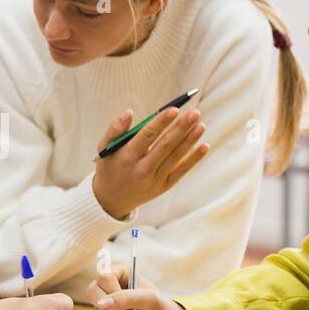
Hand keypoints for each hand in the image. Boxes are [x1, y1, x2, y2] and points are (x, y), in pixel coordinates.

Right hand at [84, 266, 187, 309]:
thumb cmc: (162, 309)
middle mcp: (110, 285)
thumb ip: (126, 298)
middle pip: (92, 292)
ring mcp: (106, 303)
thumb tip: (101, 304)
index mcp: (120, 272)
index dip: (112, 293)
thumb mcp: (149, 300)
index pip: (104, 277)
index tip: (126, 308)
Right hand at [92, 106, 209, 219]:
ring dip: (190, 141)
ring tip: (201, 125)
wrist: (111, 199)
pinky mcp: (164, 186)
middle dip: (181, 128)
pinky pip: (181, 171)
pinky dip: (194, 159)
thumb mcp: (104, 148)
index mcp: (126, 157)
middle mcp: (141, 170)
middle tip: (194, 113)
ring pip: (176, 157)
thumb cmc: (110, 166)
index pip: (146, 136)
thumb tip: (129, 112)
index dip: (161, 122)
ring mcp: (155, 180)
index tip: (174, 109)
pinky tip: (204, 146)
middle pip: (165, 146)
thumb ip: (115, 129)